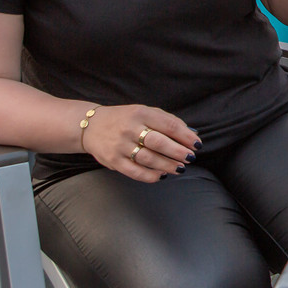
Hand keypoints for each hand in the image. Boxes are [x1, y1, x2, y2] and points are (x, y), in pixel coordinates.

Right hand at [83, 104, 199, 183]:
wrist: (91, 126)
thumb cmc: (126, 119)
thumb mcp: (145, 112)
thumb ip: (167, 121)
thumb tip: (191, 135)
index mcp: (141, 113)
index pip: (168, 125)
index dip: (185, 136)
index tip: (197, 144)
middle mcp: (130, 128)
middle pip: (159, 142)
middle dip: (178, 152)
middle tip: (190, 157)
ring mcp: (120, 146)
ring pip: (148, 159)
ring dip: (167, 165)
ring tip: (180, 168)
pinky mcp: (113, 161)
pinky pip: (134, 171)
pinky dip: (150, 175)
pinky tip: (161, 175)